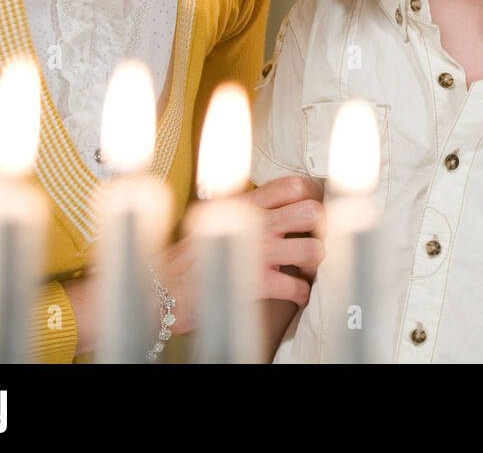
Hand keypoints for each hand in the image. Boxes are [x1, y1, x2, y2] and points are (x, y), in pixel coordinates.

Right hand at [153, 175, 323, 336]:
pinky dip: (302, 294)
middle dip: (321, 230)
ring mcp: (257, 252)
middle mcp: (254, 224)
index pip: (293, 185)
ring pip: (312, 250)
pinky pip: (295, 287)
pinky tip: (297, 296)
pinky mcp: (254, 282)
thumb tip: (276, 206)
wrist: (162, 289)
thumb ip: (245, 209)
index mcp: (245, 205)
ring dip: (315, 264)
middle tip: (314, 241)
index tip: (314, 212)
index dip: (313, 196)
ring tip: (306, 271)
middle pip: (312, 212)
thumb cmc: (190, 256)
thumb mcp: (215, 218)